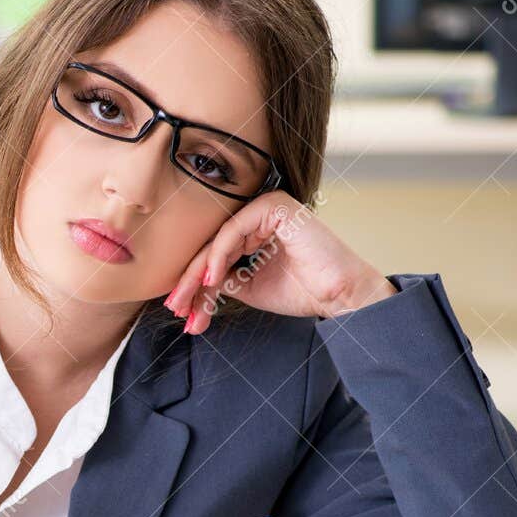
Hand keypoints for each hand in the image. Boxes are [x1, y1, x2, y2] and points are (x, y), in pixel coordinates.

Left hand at [162, 191, 395, 333]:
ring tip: (187, 302)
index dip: (193, 282)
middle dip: (190, 281)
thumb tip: (188, 287)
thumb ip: (221, 279)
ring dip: (198, 274)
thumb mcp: (249, 286)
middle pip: (211, 246)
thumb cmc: (303, 290)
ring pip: (217, 240)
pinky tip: (210, 279)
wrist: (340, 296)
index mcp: (255, 229)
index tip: (180, 310)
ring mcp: (267, 207)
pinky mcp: (275, 206)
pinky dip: (218, 256)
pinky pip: (234, 230)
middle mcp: (259, 214)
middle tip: (176, 308)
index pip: (214, 253)